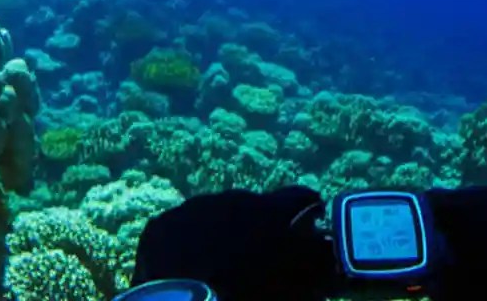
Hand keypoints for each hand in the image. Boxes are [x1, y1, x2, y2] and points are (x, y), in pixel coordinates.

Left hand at [132, 185, 332, 300]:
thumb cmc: (251, 299)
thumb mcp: (297, 290)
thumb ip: (317, 270)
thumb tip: (325, 258)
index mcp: (272, 211)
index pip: (302, 197)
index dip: (308, 212)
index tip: (309, 227)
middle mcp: (235, 199)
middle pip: (254, 208)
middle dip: (257, 229)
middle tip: (255, 262)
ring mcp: (195, 208)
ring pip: (214, 216)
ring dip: (219, 235)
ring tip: (217, 270)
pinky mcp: (162, 225)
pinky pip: (180, 230)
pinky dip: (185, 247)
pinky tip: (187, 273)